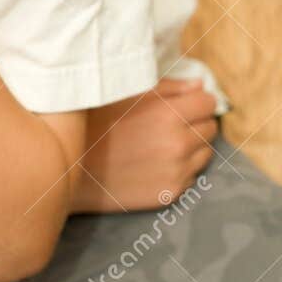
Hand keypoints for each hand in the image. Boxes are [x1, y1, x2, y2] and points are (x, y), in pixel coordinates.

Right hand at [73, 76, 220, 212]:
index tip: (185, 104)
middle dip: (196, 123)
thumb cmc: (94, 123)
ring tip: (163, 144)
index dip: (198, 101)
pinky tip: (155, 163)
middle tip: (172, 123)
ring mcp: (176, 173)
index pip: (209, 103)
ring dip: (192, 147)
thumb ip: (170, 88)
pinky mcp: (168, 195)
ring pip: (204, 154)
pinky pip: (190, 177)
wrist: (70, 168)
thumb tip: (200, 87)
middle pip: (211, 128)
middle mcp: (179, 145)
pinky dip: (181, 169)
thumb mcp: (128, 94)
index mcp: (169, 114)